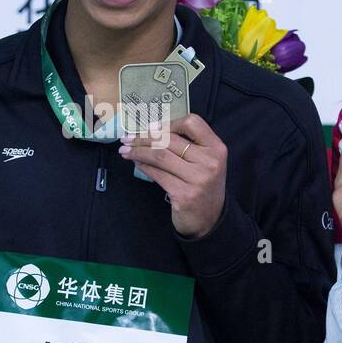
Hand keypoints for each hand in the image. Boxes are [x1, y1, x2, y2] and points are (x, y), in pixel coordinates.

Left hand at [119, 114, 225, 238]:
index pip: (192, 123)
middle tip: (127, 139)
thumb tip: (151, 130)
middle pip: (170, 140)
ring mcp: (198, 179)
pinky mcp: (184, 194)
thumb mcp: (204, 162)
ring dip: (138, 151)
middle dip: (144, 138)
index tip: (151, 128)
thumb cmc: (203, 185)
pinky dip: (143, 166)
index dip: (169, 123)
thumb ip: (187, 145)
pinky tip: (136, 163)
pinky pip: (158, 174)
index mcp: (216, 148)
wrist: (210, 219)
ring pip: (160, 156)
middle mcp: (210, 162)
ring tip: (125, 150)